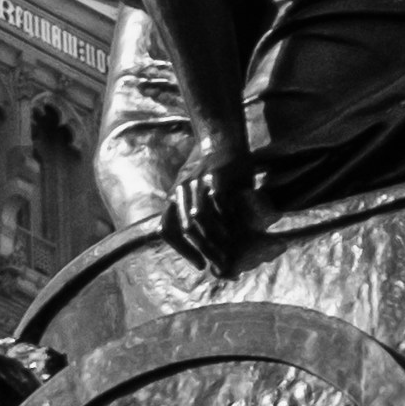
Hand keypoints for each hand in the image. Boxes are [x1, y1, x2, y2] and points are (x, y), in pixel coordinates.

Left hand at [176, 123, 267, 263]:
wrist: (222, 140)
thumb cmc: (212, 174)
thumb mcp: (195, 192)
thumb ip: (197, 215)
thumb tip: (209, 248)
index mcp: (174, 197)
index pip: (168, 229)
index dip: (182, 250)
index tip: (199, 265)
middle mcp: (181, 190)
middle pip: (187, 228)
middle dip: (203, 250)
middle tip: (219, 265)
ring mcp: (197, 181)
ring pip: (201, 218)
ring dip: (215, 239)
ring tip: (229, 253)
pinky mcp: (216, 175)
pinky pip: (219, 202)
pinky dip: (227, 219)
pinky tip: (236, 230)